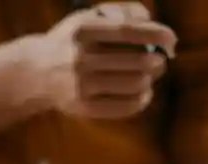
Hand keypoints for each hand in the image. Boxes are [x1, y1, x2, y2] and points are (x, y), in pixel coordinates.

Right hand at [34, 2, 174, 119]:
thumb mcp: (87, 18)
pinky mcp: (84, 107)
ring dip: (150, 80)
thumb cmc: (72, 41)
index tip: (172, 39)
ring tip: (149, 76)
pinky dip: (142, 99)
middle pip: (138, 61)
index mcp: (82, 30)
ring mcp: (81, 85)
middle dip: (158, 61)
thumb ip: (119, 12)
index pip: (128, 32)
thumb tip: (148, 19)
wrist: (35, 72)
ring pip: (136, 84)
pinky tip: (143, 93)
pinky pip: (126, 106)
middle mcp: (80, 58)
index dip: (156, 35)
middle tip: (161, 61)